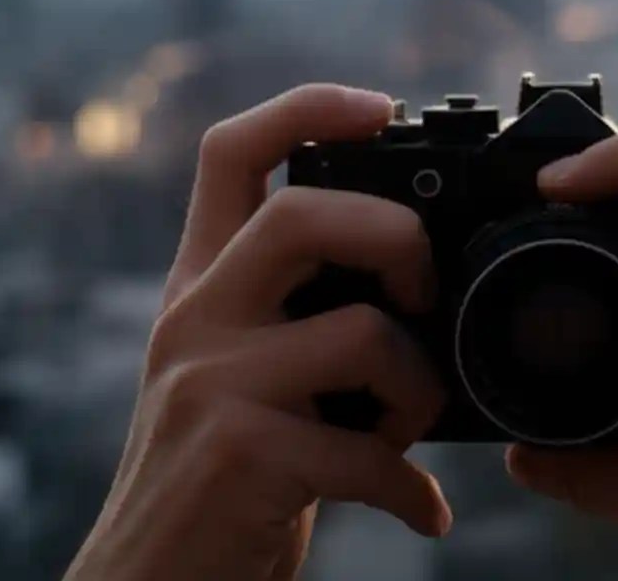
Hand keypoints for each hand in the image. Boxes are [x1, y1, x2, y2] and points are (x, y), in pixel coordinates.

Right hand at [65, 85, 451, 580]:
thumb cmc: (223, 473)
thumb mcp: (237, 374)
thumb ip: (299, 320)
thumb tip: (420, 295)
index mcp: (202, 285)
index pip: (232, 154)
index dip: (307, 108)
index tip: (380, 105)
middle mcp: (196, 318)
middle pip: (302, 213)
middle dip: (395, 237)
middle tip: (419, 295)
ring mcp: (211, 383)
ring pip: (361, 333)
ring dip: (418, 388)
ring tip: (408, 430)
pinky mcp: (239, 455)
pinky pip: (368, 452)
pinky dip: (414, 490)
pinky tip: (420, 511)